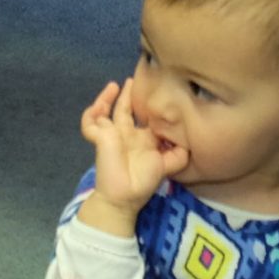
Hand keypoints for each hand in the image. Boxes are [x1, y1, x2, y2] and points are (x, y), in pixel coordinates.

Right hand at [80, 80, 187, 225]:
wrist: (123, 198)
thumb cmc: (143, 182)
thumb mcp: (166, 167)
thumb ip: (178, 155)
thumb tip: (190, 142)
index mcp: (140, 140)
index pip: (143, 119)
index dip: (148, 109)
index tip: (158, 94)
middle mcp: (125, 135)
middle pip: (123, 111)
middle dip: (127, 96)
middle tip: (132, 80)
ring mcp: (110, 135)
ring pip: (103, 112)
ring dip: (106, 98)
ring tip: (114, 86)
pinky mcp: (99, 137)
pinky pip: (89, 122)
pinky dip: (91, 113)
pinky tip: (99, 105)